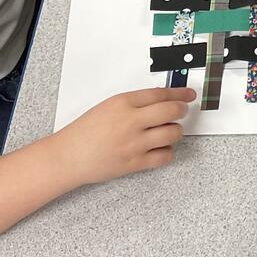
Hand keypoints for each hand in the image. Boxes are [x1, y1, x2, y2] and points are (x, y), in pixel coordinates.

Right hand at [52, 88, 195, 184]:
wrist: (68, 156)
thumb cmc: (85, 131)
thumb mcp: (108, 106)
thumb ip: (134, 103)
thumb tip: (162, 100)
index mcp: (122, 102)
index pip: (160, 94)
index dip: (179, 93)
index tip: (188, 95)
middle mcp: (131, 121)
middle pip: (171, 111)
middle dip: (182, 110)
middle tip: (182, 111)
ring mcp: (134, 143)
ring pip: (172, 133)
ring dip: (176, 131)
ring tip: (169, 131)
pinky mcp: (135, 163)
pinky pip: (165, 156)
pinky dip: (167, 151)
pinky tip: (160, 148)